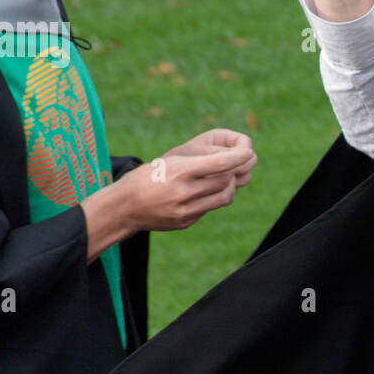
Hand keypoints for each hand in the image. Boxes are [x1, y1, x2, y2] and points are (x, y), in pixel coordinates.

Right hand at [81, 138, 255, 259]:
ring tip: (221, 179)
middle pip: (225, 180)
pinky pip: (211, 208)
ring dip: (228, 186)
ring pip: (224, 197)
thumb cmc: (147, 177)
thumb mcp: (168, 161)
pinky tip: (203, 193)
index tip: (249, 152)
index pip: (219, 164)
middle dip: (233, 171)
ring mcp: (186, 210)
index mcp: (179, 171)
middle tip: (233, 165)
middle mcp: (184, 192)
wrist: (124, 207)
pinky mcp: (186, 222)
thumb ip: (197, 161)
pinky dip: (213, 198)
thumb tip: (229, 160)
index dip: (238, 157)